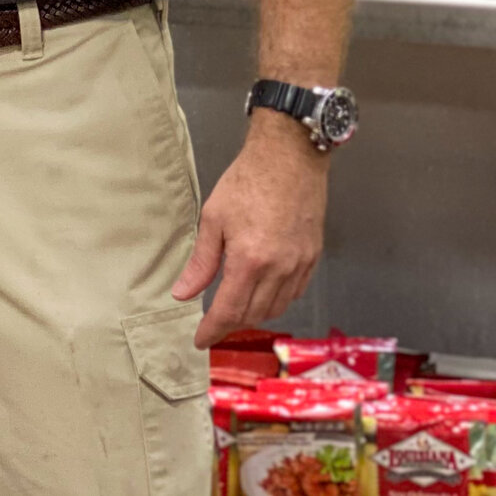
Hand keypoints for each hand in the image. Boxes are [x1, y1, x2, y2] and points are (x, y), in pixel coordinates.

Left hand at [169, 113, 328, 346]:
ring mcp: (300, 264)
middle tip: (215, 319)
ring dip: (255, 313)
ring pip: (277, 308)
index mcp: (250, 260)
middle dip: (232, 322)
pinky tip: (265, 290)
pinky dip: (278, 299)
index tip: (201, 339)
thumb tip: (183, 292)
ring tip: (238, 305)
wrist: (290, 155)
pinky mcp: (313, 256)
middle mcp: (278, 268)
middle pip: (254, 315)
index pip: (229, 311)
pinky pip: (296, 292)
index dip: (212, 330)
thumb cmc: (249, 180)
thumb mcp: (214, 218)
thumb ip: (201, 261)